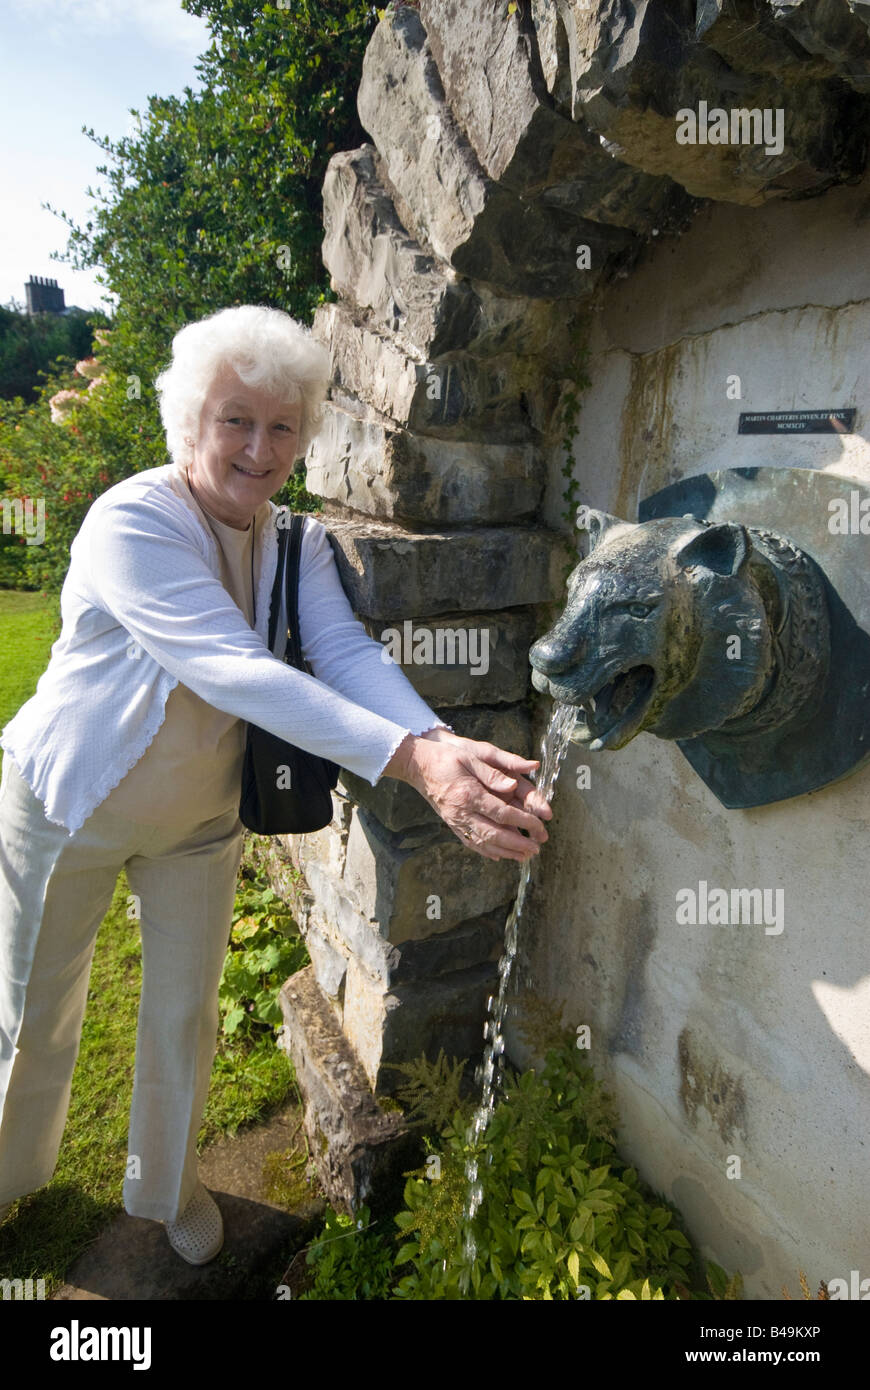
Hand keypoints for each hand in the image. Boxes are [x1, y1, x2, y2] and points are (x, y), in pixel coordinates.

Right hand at [383, 729, 552, 861]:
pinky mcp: (451, 824)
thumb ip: (493, 772)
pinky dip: (486, 851)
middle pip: (494, 834)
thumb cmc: (447, 757)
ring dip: (505, 852)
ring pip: (483, 843)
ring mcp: (455, 820)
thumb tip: (513, 786)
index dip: (523, 821)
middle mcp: (462, 812)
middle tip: (536, 848)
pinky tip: (499, 855)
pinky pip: (470, 842)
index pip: (502, 813)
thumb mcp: (471, 756)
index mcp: (470, 794)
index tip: (539, 824)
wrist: (418, 766)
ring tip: (524, 856)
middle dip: (518, 844)